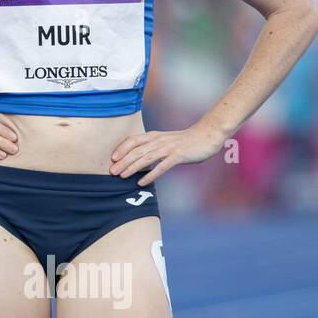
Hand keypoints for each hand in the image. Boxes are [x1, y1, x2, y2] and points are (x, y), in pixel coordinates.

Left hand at [109, 123, 226, 185]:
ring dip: (132, 167)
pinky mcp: (178, 156)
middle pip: (136, 151)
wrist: (207, 135)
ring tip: (121, 176)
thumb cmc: (186, 140)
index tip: (112, 158)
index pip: (133, 140)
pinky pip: (161, 166)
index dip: (121, 148)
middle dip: (122, 161)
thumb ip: (153, 147)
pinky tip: (141, 182)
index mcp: (154, 136)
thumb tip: (140, 159)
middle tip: (111, 172)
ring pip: (146, 158)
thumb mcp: (166, 140)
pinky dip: (150, 174)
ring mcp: (168, 148)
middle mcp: (158, 141)